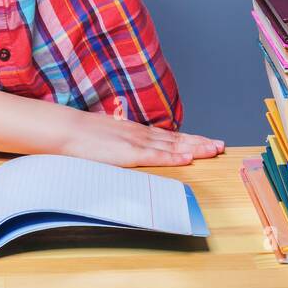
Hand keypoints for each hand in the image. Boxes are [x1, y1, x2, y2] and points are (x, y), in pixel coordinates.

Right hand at [65, 107, 225, 167]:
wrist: (67, 130)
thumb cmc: (83, 138)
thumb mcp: (108, 140)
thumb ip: (122, 146)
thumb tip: (129, 153)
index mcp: (136, 133)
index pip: (170, 136)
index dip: (191, 139)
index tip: (208, 142)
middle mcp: (141, 135)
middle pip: (177, 138)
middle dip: (201, 142)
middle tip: (221, 146)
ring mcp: (136, 143)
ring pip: (172, 145)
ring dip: (195, 147)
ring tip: (214, 149)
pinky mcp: (128, 153)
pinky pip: (155, 156)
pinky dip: (173, 156)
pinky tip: (188, 157)